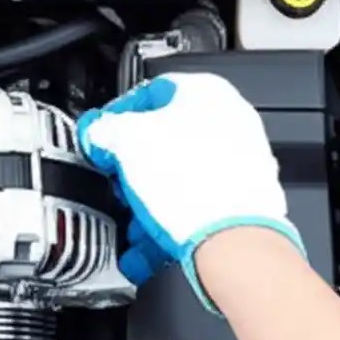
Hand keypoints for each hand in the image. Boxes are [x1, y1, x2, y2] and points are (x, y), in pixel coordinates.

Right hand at [76, 72, 303, 310]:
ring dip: (146, 204)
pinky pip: (193, 209)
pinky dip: (167, 227)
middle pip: (165, 141)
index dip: (117, 117)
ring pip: (177, 180)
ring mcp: (238, 164)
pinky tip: (145, 247)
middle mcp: (229, 123)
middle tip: (116, 183)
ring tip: (129, 225)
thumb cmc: (193, 181)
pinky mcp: (241, 203)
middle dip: (132, 169)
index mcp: (205, 92)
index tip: (101, 139)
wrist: (233, 238)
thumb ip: (106, 130)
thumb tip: (98, 132)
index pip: (150, 93)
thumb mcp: (126, 141)